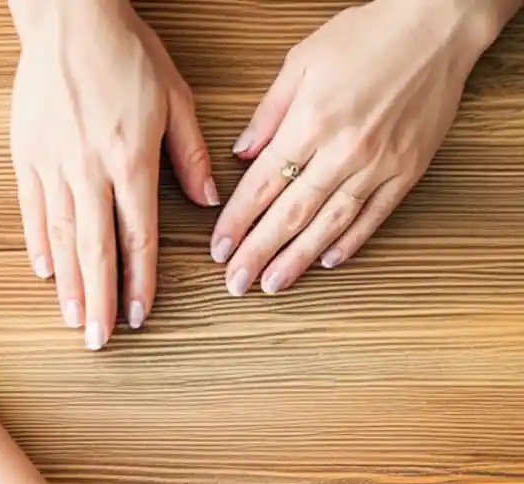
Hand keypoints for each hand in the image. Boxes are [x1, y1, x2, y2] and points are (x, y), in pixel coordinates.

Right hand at [10, 0, 216, 348]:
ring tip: (72, 319)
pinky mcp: (26, 156)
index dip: (139, 281)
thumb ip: (190, 155)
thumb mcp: (176, 98)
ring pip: (62, 237)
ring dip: (68, 284)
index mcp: (131, 159)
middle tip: (99, 340)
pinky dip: (39, 243)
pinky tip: (45, 272)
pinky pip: (32, 210)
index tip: (138, 315)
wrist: (69, 21)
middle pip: (96, 249)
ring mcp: (53, 166)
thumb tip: (208, 202)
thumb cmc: (126, 53)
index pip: (137, 235)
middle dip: (99, 300)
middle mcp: (90, 170)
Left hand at [211, 0, 517, 294]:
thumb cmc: (368, 34)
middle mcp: (344, 149)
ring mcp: (379, 163)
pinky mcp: (408, 168)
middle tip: (236, 283)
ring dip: (298, 258)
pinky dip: (350, 241)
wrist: (437, 24)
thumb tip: (240, 153)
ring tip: (273, 284)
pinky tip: (327, 261)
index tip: (219, 249)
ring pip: (330, 223)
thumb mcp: (301, 61)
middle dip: (259, 252)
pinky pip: (374, 214)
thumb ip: (268, 113)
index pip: (263, 185)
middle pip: (291, 213)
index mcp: (311, 122)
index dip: (238, 221)